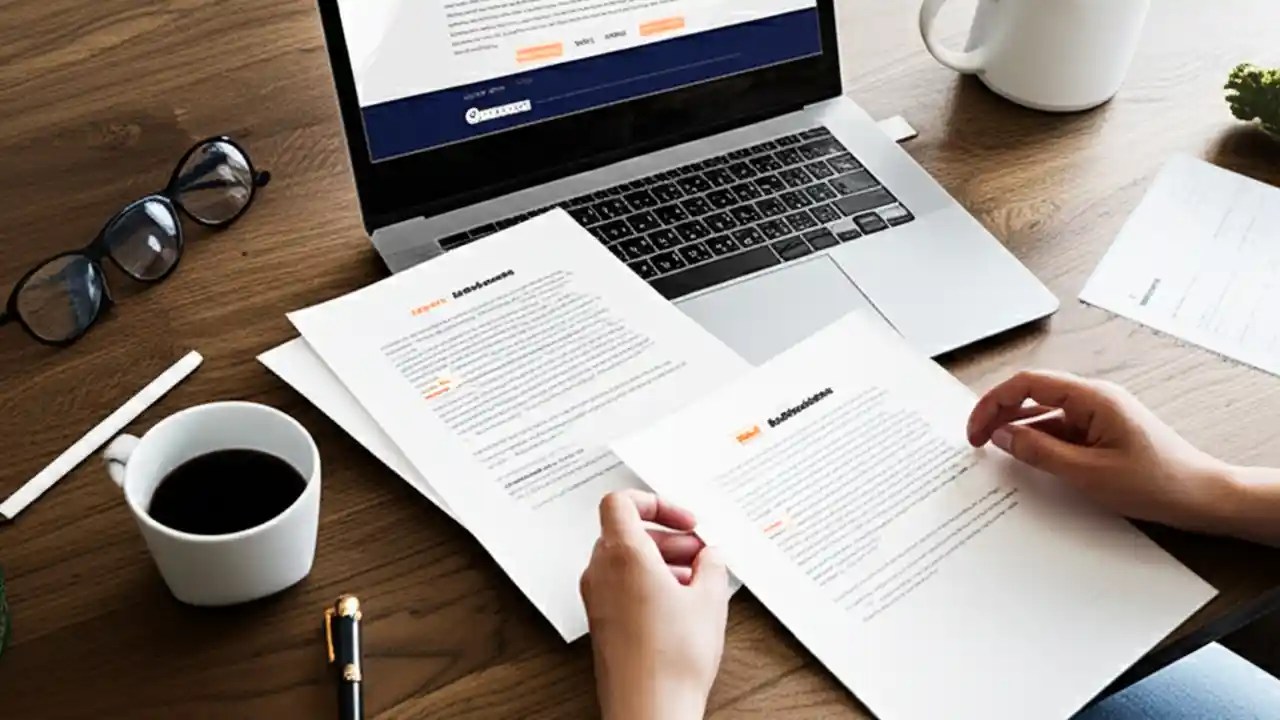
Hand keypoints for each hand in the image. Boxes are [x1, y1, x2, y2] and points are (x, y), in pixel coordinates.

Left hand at [581, 490, 729, 719]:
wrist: (649, 709)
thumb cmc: (672, 659)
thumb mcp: (709, 599)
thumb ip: (712, 564)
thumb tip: (711, 556)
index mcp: (623, 554)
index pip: (621, 502)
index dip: (655, 502)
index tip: (685, 521)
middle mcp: (601, 572)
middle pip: (627, 532)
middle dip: (667, 536)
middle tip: (700, 552)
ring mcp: (597, 598)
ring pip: (625, 560)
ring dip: (660, 560)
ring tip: (697, 580)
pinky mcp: (602, 622)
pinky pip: (621, 586)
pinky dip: (648, 583)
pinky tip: (680, 604)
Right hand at [966, 370, 1235, 533]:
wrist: (1202, 497)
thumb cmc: (1156, 483)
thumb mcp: (1087, 473)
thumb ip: (1039, 452)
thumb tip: (1002, 436)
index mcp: (1092, 398)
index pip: (1027, 384)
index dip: (993, 403)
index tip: (974, 430)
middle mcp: (1094, 398)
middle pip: (1032, 395)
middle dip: (999, 414)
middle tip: (975, 442)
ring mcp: (1098, 414)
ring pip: (1044, 413)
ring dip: (1017, 429)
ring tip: (994, 451)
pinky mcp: (1102, 431)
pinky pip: (1060, 429)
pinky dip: (1038, 441)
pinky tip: (1026, 458)